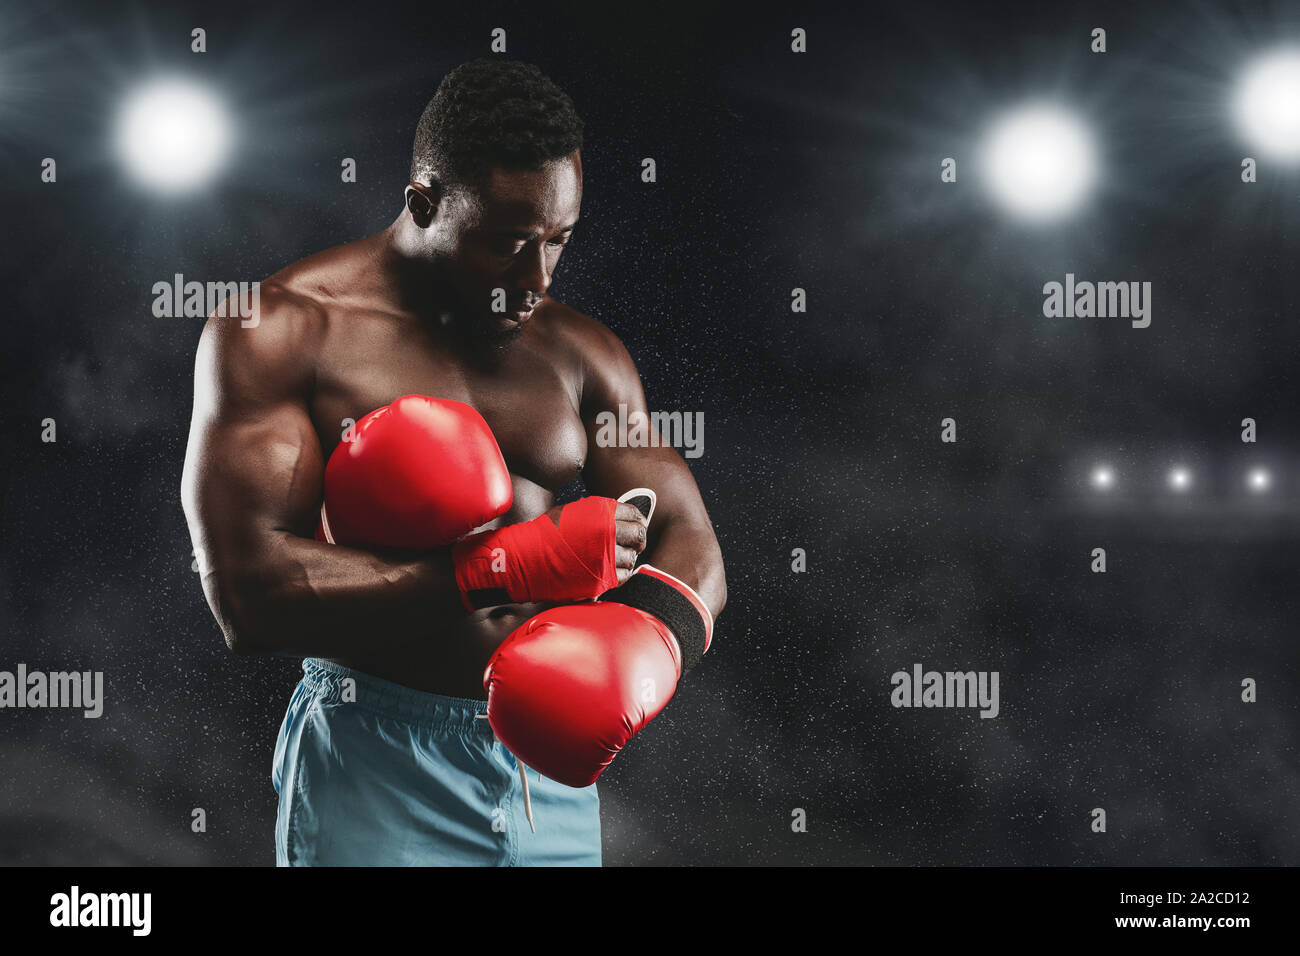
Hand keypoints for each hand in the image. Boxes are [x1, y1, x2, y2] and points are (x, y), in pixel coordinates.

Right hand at [452, 488, 654, 609]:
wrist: (526, 557)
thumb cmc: (545, 533)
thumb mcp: (573, 511)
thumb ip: (599, 514)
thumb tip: (618, 520)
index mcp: (602, 511)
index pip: (635, 515)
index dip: (637, 522)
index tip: (635, 527)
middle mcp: (608, 532)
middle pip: (639, 536)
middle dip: (638, 541)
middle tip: (633, 545)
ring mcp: (605, 556)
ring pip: (632, 559)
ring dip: (627, 559)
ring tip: (615, 560)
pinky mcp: (601, 578)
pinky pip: (623, 577)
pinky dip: (620, 575)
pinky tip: (609, 571)